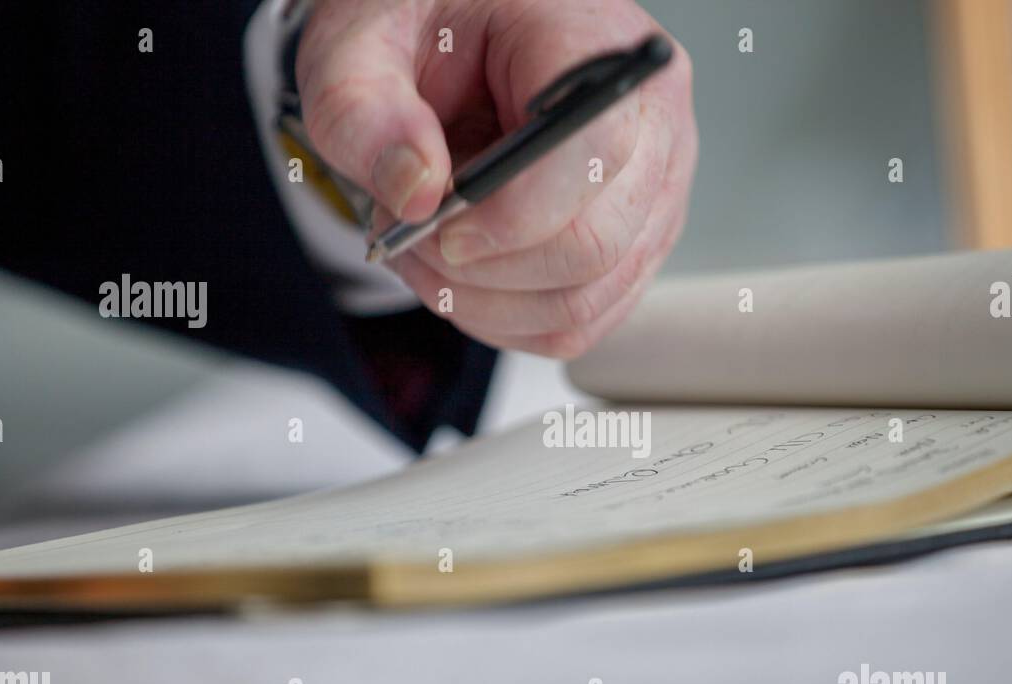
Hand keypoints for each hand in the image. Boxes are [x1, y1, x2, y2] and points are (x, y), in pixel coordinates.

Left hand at [297, 0, 696, 357]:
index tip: (436, 225)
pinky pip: (578, 324)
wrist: (454, 39)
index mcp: (596, 45)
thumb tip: (414, 192)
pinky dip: (506, 320)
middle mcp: (650, 125)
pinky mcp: (632, 250)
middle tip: (410, 236)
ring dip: (484, 302)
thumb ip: (365, 110)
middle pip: (594, 246)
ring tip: (424, 250)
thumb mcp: (360, 44)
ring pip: (583, 302)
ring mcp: (651, 197)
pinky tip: (461, 276)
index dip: (511, 213)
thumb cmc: (429, 30)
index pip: (593, 151)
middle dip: (484, 268)